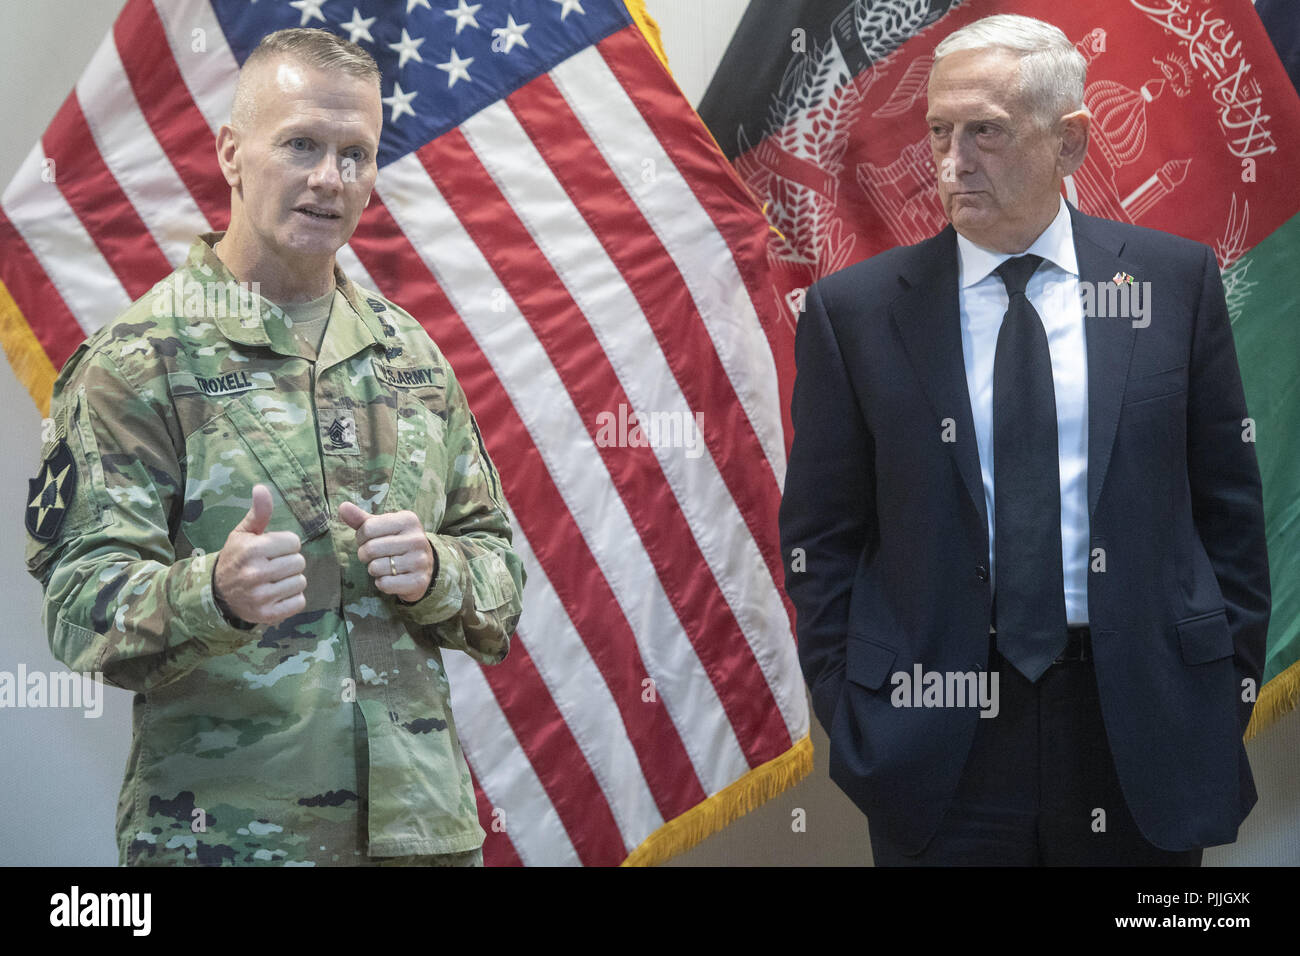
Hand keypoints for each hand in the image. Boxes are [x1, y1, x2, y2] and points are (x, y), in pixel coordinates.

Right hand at [212, 484, 306, 623]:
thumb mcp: (244, 533)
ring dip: (291, 580)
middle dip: (290, 561)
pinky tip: (277, 594)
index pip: (294, 542)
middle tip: (273, 565)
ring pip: (301, 582)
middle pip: (299, 562)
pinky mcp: (268, 615)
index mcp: (251, 550)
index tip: (272, 549)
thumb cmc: (237, 557)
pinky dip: (292, 598)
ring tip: (274, 580)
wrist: (218, 593)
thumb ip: (259, 512)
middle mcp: (255, 573)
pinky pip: (299, 602)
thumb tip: (261, 487)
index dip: (285, 544)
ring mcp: (261, 596)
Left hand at [338, 501, 433, 601]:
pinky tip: (391, 577)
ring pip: (376, 567)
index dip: (362, 537)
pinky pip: (384, 584)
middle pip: (370, 548)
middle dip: (365, 554)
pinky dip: (381, 583)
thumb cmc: (396, 542)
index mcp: (408, 520)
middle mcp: (417, 539)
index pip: (368, 528)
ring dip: (374, 569)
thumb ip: (361, 519)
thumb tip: (343, 507)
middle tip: (374, 555)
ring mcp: (420, 561)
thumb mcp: (382, 527)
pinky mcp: (418, 581)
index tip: (370, 540)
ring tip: (385, 565)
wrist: (424, 565)